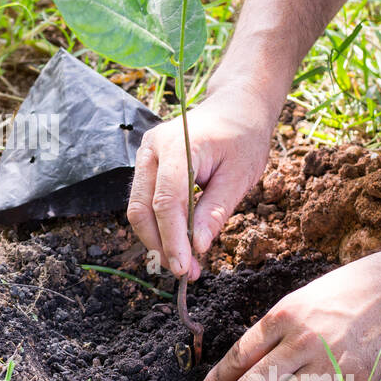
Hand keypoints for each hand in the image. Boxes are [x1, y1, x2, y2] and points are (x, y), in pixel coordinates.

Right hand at [127, 92, 275, 280]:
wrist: (235, 107)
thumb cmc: (243, 137)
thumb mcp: (239, 176)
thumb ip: (215, 211)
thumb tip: (197, 247)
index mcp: (178, 145)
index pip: (166, 200)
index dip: (172, 238)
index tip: (185, 268)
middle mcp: (152, 148)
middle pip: (142, 207)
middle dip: (160, 245)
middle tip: (185, 272)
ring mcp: (145, 155)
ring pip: (137, 208)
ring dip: (157, 240)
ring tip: (184, 263)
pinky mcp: (147, 165)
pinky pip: (144, 201)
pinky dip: (158, 226)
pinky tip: (178, 243)